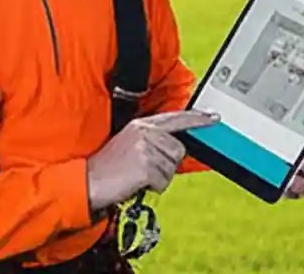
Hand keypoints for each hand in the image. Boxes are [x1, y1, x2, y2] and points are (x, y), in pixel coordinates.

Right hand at [86, 109, 219, 212]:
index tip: (214, 117)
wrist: (89, 180)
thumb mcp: (129, 145)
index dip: (197, 118)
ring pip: (172, 168)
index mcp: (141, 125)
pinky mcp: (146, 166)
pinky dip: (153, 187)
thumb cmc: (108, 166)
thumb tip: (175, 150)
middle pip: (178, 150)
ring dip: (158, 177)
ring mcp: (146, 149)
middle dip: (167, 164)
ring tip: (136, 175)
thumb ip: (152, 142)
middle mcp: (145, 133)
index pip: (175, 119)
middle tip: (143, 168)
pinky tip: (135, 182)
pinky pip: (164, 182)